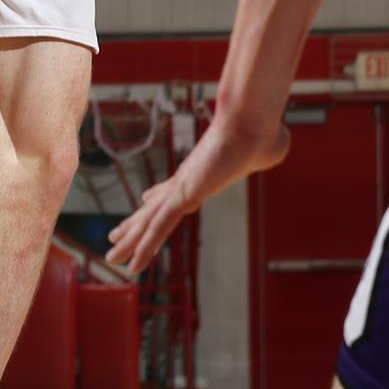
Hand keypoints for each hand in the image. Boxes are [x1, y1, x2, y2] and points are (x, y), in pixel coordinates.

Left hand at [106, 115, 290, 272]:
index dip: (157, 198)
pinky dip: (145, 247)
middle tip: (115, 235)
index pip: (173, 191)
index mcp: (202, 175)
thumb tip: (277, 144)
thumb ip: (267, 150)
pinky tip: (134, 264)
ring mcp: (181, 189)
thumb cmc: (261, 133)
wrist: (251, 123)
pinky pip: (159, 228)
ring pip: (149, 222)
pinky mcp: (182, 196)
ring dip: (131, 242)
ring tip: (111, 257)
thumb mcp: (268, 148)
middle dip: (134, 223)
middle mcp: (185, 181)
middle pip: (153, 207)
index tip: (144, 202)